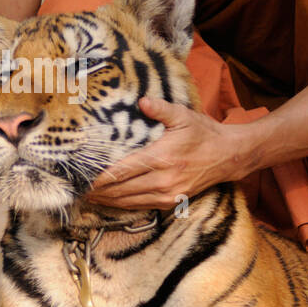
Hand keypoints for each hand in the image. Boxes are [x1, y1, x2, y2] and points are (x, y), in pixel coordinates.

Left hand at [85, 96, 252, 210]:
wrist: (229, 156)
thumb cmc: (204, 133)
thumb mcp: (183, 115)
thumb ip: (160, 108)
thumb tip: (141, 101)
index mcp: (161, 158)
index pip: (123, 171)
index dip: (100, 178)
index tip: (83, 179)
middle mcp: (163, 180)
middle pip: (121, 190)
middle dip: (99, 192)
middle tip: (78, 190)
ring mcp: (168, 194)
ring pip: (130, 201)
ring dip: (108, 201)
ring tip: (90, 197)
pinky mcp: (172, 201)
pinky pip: (142, 206)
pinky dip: (124, 204)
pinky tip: (112, 201)